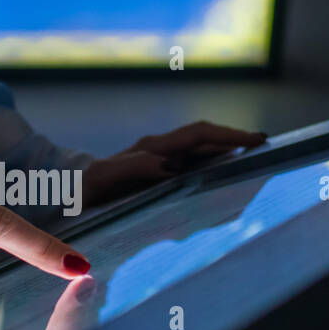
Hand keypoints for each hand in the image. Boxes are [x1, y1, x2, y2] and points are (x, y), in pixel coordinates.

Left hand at [81, 120, 266, 204]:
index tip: (257, 140)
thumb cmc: (81, 189)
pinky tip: (220, 182)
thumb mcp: (102, 181)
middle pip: (205, 139)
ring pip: (200, 152)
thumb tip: (166, 165)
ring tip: (252, 163)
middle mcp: (157, 150)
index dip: (229, 136)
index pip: (200, 135)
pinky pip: (189, 167)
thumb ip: (131, 170)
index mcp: (151, 149)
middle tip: (265, 149)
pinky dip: (209, 169)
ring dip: (225, 154)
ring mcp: (157, 161)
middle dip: (235, 141)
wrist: (63, 193)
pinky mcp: (154, 175)